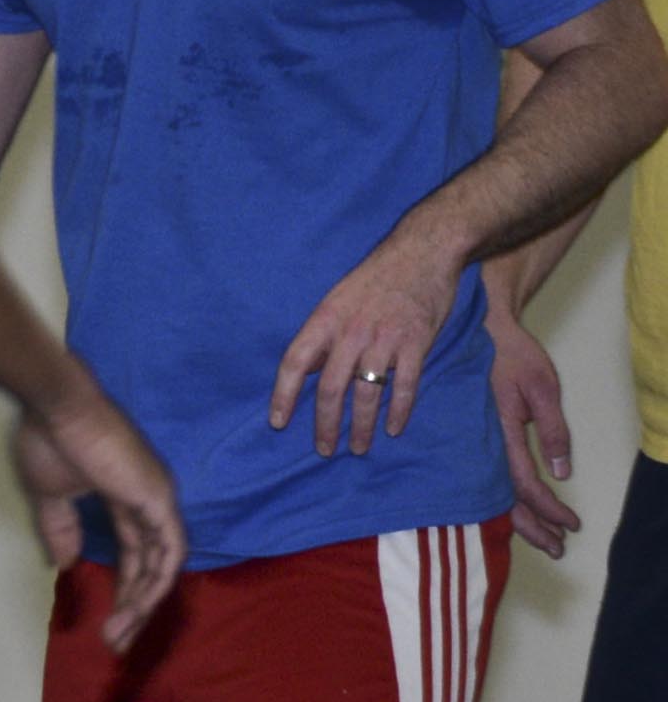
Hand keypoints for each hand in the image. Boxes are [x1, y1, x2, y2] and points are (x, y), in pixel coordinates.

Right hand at [10, 383, 185, 653]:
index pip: (133, 554)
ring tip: (120, 635)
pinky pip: (168, 551)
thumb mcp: (50, 496)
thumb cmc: (49, 441)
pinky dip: (157, 581)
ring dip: (143, 604)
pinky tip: (140, 607)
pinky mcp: (158, 499)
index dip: (123, 589)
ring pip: (162, 565)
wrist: (55, 408)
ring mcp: (157, 500)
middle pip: (151, 567)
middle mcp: (148, 502)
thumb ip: (60, 530)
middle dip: (134, 608)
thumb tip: (65, 565)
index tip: (107, 623)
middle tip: (116, 643)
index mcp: (124, 498)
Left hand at [268, 233, 458, 455]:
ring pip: (367, 393)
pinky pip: (406, 385)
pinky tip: (394, 429)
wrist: (423, 251)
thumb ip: (325, 335)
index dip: (283, 395)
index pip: (295, 363)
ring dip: (361, 426)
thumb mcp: (337, 299)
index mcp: (325, 320)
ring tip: (357, 448)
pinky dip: (399, 411)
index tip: (278, 422)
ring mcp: (385, 339)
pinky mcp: (416, 343)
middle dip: (325, 424)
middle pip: (331, 388)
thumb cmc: (375, 277)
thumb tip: (310, 370)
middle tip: (323, 449)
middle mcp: (351, 332)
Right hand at [489, 300, 584, 557]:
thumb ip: (552, 430)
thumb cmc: (512, 355)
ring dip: (517, 520)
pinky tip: (508, 511)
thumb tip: (560, 473)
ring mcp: (470, 444)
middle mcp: (480, 446)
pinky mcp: (468, 438)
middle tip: (557, 548)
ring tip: (541, 538)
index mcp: (499, 435)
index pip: (526, 485)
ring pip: (490, 493)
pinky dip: (498, 501)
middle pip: (504, 500)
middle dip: (533, 528)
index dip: (549, 510)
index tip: (571, 526)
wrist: (476, 330)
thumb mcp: (542, 387)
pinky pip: (482, 480)